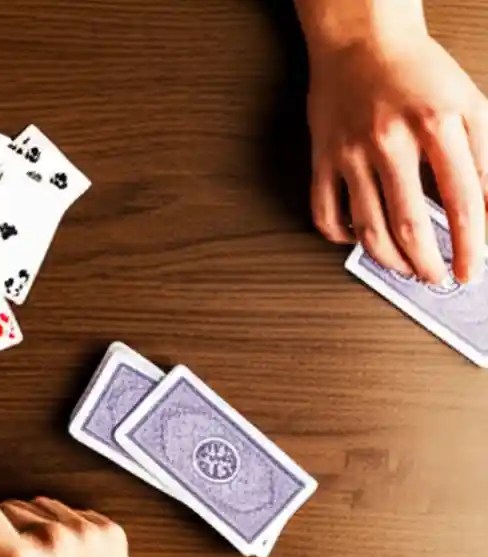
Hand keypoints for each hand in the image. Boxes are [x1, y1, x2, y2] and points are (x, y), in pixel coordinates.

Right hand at [306, 16, 487, 283]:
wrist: (361, 41)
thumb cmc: (417, 71)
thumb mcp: (470, 105)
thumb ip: (486, 159)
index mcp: (435, 125)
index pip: (462, 202)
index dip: (471, 246)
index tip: (472, 270)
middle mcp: (389, 141)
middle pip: (408, 224)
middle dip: (427, 264)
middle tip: (437, 278)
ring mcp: (349, 153)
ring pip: (366, 228)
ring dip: (390, 260)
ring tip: (405, 269)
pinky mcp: (321, 158)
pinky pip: (325, 213)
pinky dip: (342, 237)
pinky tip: (360, 238)